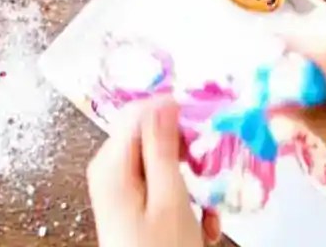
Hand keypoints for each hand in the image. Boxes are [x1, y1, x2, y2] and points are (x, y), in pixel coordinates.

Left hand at [88, 98, 221, 246]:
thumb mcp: (168, 197)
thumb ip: (163, 146)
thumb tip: (163, 101)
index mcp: (112, 163)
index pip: (141, 111)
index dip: (175, 112)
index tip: (207, 123)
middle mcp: (112, 171)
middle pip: (154, 136)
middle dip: (189, 151)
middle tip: (213, 167)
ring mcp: (122, 189)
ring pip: (166, 164)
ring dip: (194, 180)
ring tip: (209, 206)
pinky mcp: (134, 206)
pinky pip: (164, 186)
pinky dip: (186, 200)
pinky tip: (201, 223)